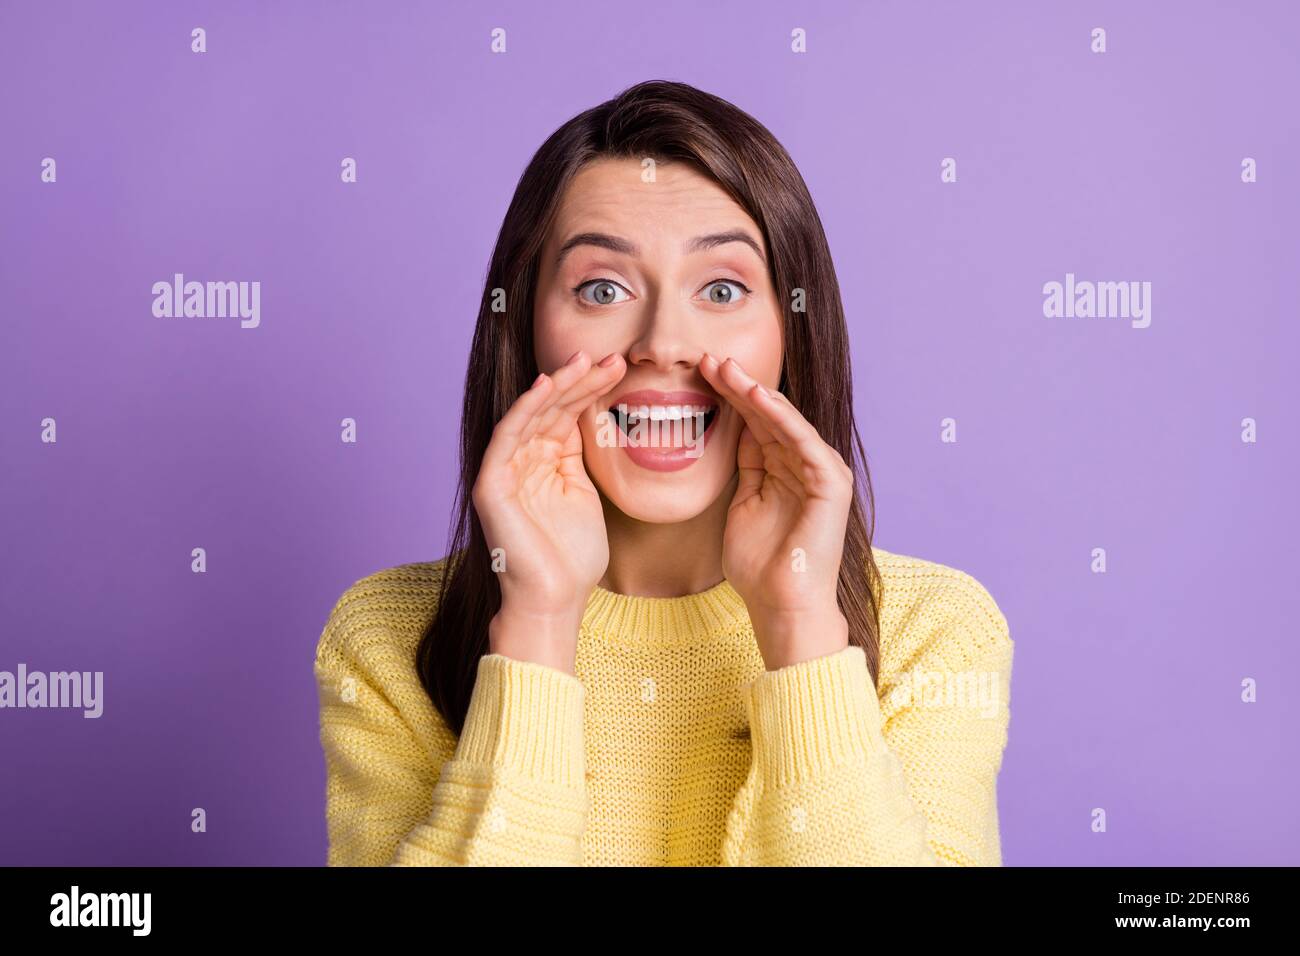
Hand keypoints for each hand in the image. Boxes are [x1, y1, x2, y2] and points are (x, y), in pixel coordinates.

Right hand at [473, 349, 626, 673]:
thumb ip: (581, 457)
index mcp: (546, 461)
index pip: (568, 413)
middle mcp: (523, 459)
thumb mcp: (586, 494)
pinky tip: (547, 386)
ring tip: (586, 361)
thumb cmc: (573, 556)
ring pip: (531, 413)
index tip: (621, 367)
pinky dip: (526, 408)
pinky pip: (508, 435)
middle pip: (552, 407)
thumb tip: (596, 417)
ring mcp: (505, 469)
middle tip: (612, 357)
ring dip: (558, 385)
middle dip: (581, 380)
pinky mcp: (491, 482)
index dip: (592, 388)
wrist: (555, 598)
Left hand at [700, 354, 851, 669]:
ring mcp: (822, 472)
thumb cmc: (760, 567)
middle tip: (707, 358)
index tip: (697, 373)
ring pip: (785, 421)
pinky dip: (781, 418)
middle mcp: (805, 465)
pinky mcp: (832, 483)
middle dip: (738, 386)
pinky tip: (757, 398)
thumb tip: (734, 436)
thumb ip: (745, 472)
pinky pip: (803, 441)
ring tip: (726, 369)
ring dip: (755, 393)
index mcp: (784, 470)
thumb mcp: (741, 507)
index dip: (728, 397)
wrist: (782, 605)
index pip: (754, 424)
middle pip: (768, 416)